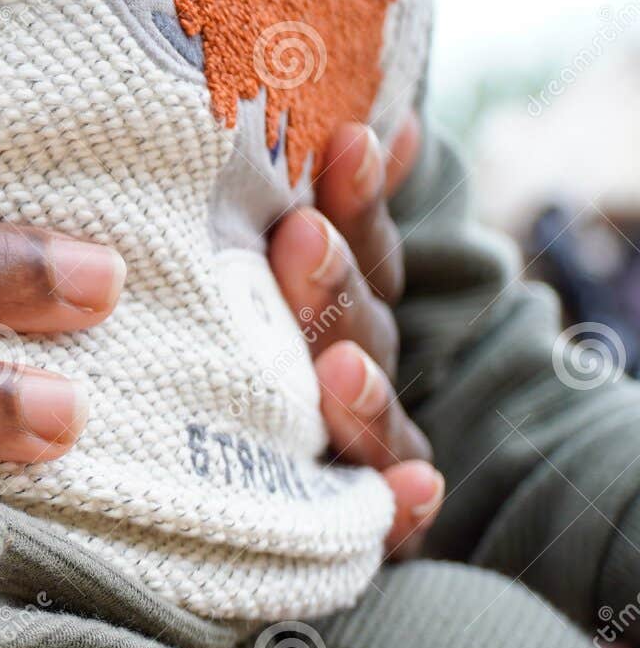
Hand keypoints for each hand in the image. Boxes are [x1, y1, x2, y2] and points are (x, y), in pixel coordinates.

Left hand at [269, 113, 441, 557]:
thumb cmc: (242, 354)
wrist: (231, 490)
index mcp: (340, 311)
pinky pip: (383, 519)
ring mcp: (359, 448)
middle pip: (358, 327)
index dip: (358, 199)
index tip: (345, 143)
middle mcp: (356, 373)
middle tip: (299, 236)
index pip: (360, 250)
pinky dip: (405, 505)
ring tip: (339, 371)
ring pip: (371, 415)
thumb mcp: (268, 279)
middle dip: (332, 285)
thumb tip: (375, 126)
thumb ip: (323, 212)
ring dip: (362, 391)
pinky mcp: (353, 520)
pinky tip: (415, 489)